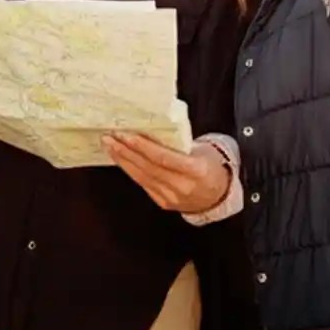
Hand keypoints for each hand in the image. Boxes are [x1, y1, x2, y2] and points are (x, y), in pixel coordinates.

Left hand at [102, 133, 229, 213]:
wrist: (219, 196)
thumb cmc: (211, 167)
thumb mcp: (203, 150)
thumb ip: (181, 143)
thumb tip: (154, 126)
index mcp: (195, 171)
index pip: (164, 158)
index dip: (144, 147)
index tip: (127, 135)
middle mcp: (182, 186)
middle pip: (148, 168)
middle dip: (126, 151)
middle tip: (110, 137)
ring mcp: (171, 197)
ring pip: (142, 177)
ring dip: (123, 160)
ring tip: (110, 145)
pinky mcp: (163, 202)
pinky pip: (143, 184)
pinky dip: (130, 170)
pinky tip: (121, 159)